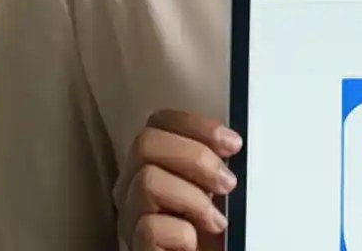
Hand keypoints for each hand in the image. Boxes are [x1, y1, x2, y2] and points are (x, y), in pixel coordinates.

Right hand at [116, 110, 242, 250]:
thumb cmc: (212, 235)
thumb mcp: (217, 189)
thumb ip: (215, 163)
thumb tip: (232, 142)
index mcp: (153, 164)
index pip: (160, 122)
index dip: (197, 125)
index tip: (232, 144)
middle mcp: (133, 186)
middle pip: (146, 142)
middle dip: (196, 157)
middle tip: (227, 183)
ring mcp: (129, 218)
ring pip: (147, 181)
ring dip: (194, 199)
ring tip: (215, 221)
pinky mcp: (136, 247)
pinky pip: (150, 227)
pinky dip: (182, 234)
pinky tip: (193, 243)